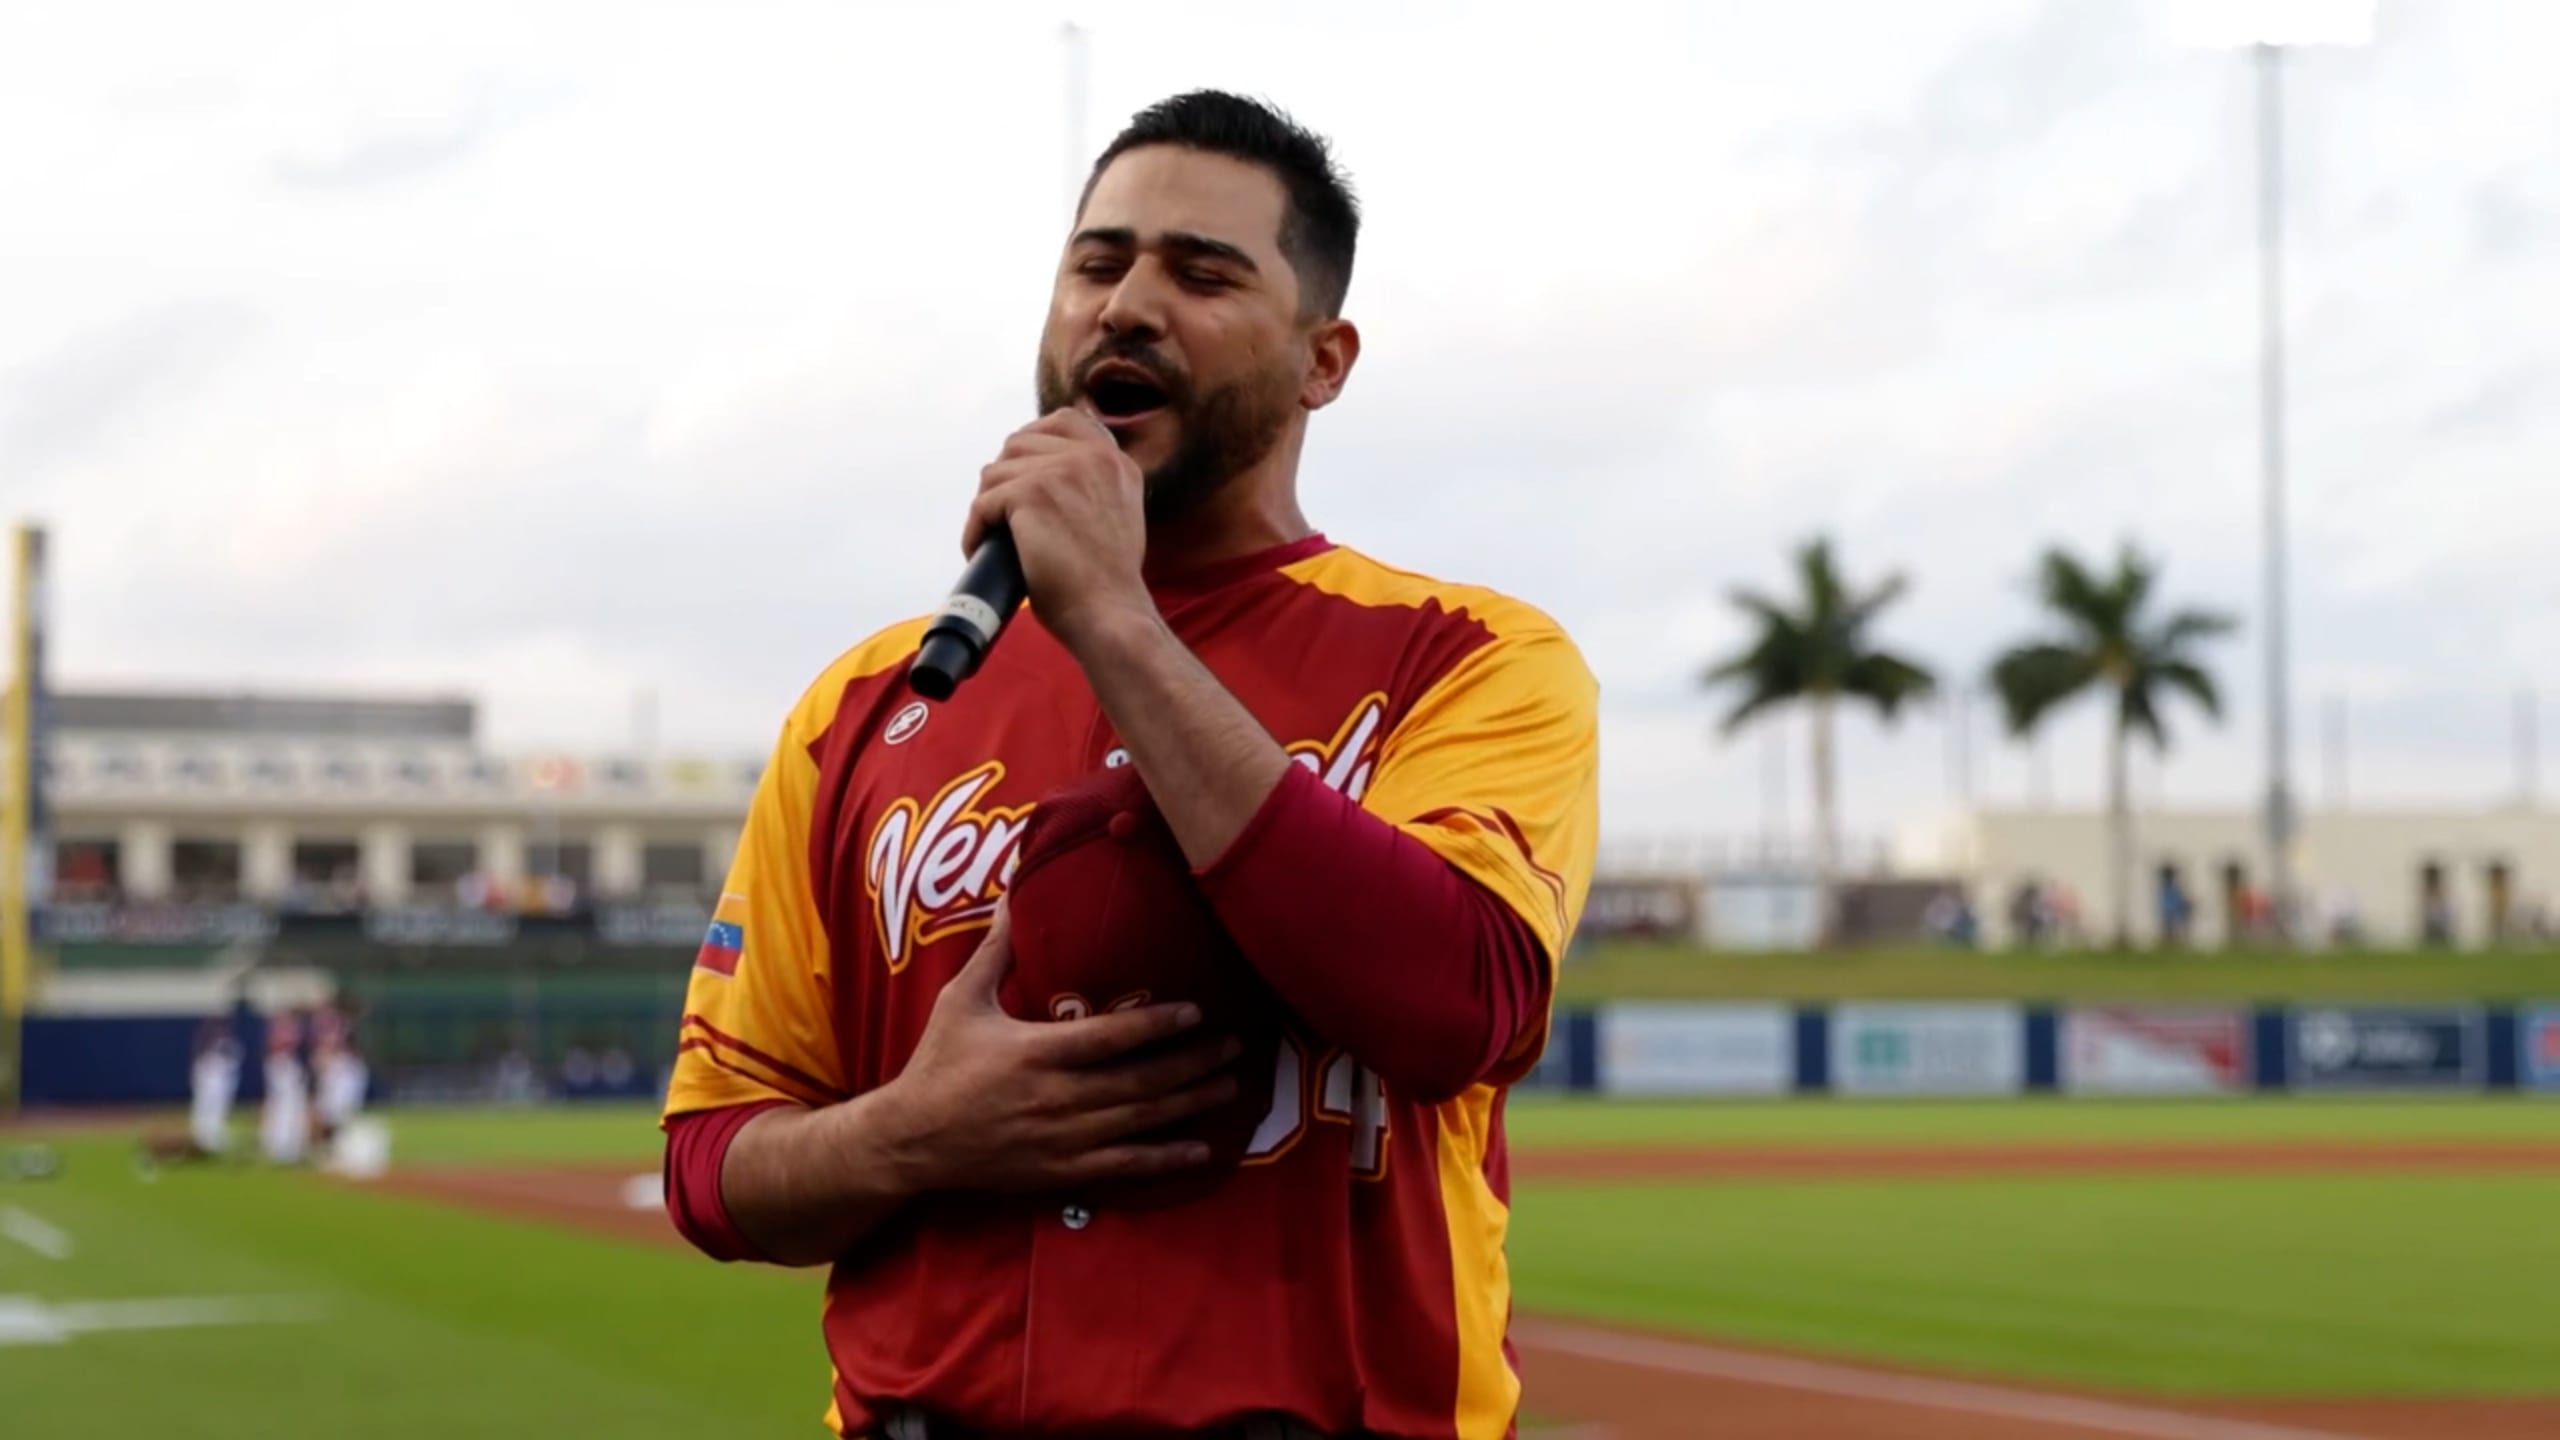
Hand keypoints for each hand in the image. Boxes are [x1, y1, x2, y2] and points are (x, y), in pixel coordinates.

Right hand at [874, 903, 1239, 1193]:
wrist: (910, 1139)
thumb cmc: (938, 1063)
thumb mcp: (961, 999)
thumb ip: (996, 949)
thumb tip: (1011, 892)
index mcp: (1036, 1052)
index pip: (1111, 1037)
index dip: (1158, 1024)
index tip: (1198, 1011)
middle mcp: (1058, 1098)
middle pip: (1140, 1080)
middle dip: (1192, 1062)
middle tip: (1233, 1045)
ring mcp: (1063, 1139)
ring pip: (1141, 1121)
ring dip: (1190, 1103)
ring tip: (1229, 1084)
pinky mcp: (1062, 1172)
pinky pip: (1125, 1166)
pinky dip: (1166, 1159)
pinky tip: (1201, 1150)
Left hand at [965, 408, 1154, 648]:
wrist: (1109, 614)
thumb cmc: (1106, 584)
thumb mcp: (1115, 518)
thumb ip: (1092, 488)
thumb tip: (1043, 478)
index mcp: (1116, 462)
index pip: (1064, 421)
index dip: (1033, 440)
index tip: (1020, 471)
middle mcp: (1093, 458)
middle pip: (1020, 442)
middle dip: (1004, 477)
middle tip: (1002, 516)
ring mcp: (1061, 471)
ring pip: (996, 472)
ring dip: (988, 505)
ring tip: (993, 537)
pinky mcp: (1030, 493)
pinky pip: (982, 504)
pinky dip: (975, 530)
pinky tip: (981, 550)